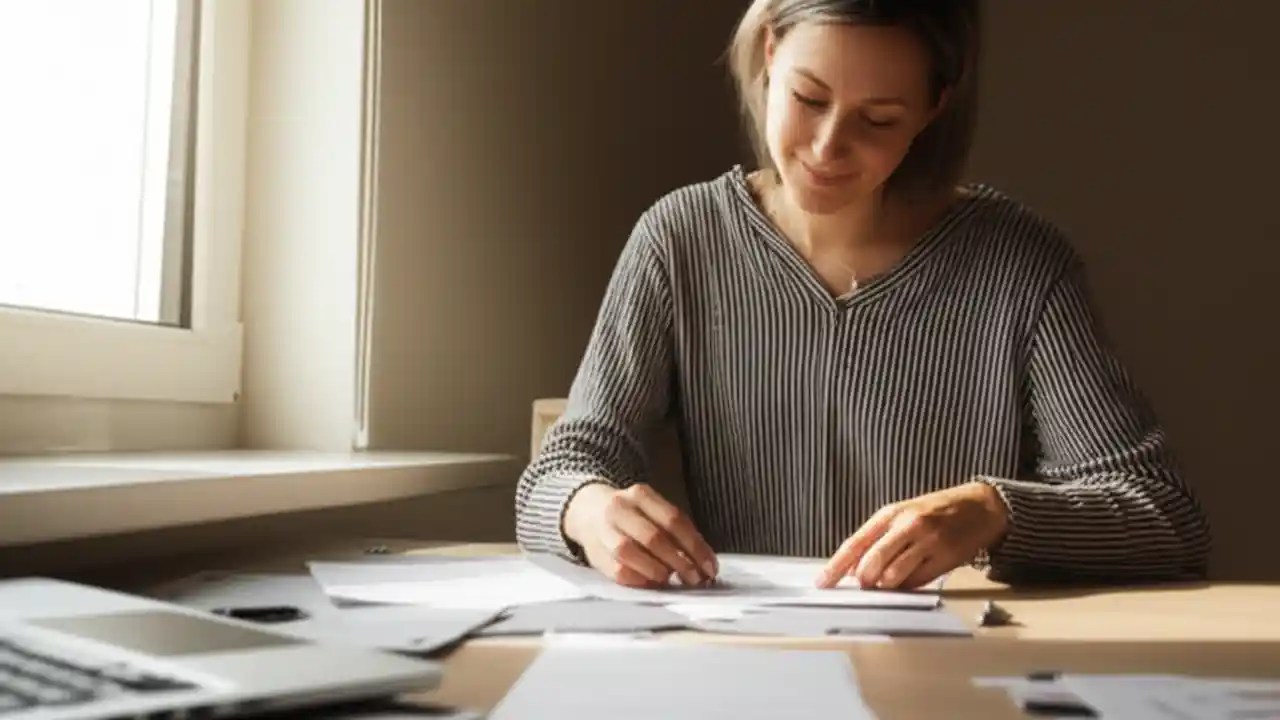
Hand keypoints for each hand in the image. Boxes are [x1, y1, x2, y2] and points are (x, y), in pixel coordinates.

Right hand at [563, 482, 718, 588]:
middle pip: (653, 537)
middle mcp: (619, 508)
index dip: (695, 546)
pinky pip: (618, 571)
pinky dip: (639, 579)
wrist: (586, 511)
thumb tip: (703, 563)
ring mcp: (603, 530)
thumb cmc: (632, 516)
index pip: (673, 520)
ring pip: (630, 552)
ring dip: (657, 571)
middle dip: (680, 562)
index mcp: (640, 494)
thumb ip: (675, 532)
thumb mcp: (652, 511)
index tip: (710, 566)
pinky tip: (652, 582)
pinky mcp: (594, 553)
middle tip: (696, 578)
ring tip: (671, 579)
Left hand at [816, 481, 1009, 589]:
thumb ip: (876, 540)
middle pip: (872, 562)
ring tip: (887, 583)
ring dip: (885, 586)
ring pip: (893, 576)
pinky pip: (916, 582)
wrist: (978, 507)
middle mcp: (906, 526)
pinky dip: (906, 587)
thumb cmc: (934, 512)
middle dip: (863, 580)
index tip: (822, 583)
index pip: (854, 543)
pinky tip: (909, 579)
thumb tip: (850, 570)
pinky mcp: (944, 559)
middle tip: (863, 587)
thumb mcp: (901, 516)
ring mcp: (927, 543)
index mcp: (889, 514)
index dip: (836, 566)